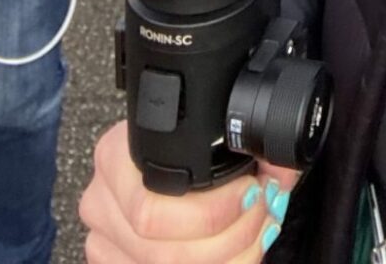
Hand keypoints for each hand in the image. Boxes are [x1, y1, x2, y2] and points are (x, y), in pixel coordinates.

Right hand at [81, 123, 294, 262]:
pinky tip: (235, 254)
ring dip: (228, 260)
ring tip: (257, 235)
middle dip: (229, 241)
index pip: (152, 207)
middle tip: (264, 217)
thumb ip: (254, 148)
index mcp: (115, 156)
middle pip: (163, 252)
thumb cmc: (190, 148)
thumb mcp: (217, 134)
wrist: (160, 164)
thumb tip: (283, 170)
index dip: (212, 212)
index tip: (253, 194)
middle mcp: (101, 202)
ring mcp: (104, 242)